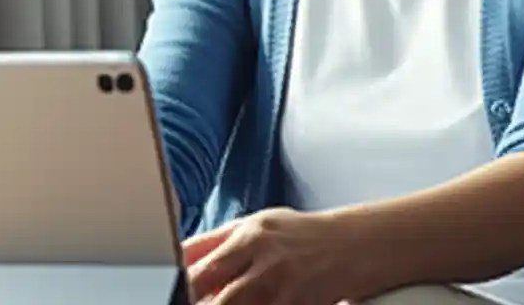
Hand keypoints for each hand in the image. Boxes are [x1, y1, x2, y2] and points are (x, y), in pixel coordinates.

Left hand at [182, 207, 353, 304]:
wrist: (352, 244)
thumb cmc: (297, 234)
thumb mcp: (254, 226)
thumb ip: (214, 242)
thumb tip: (176, 257)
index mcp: (249, 236)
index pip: (201, 267)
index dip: (181, 286)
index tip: (171, 291)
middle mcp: (267, 262)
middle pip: (220, 299)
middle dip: (200, 303)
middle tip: (186, 302)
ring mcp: (285, 289)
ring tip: (222, 302)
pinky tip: (251, 304)